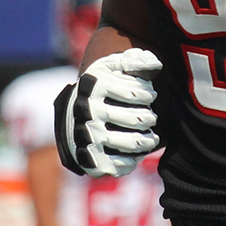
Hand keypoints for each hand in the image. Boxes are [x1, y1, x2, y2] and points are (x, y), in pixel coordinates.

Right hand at [53, 49, 162, 177]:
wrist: (69, 117)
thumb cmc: (96, 89)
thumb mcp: (107, 68)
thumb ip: (130, 61)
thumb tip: (155, 64)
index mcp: (94, 87)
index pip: (136, 93)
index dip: (148, 94)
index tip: (149, 95)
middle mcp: (88, 112)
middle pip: (136, 119)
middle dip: (150, 117)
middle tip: (150, 117)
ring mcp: (88, 137)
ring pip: (132, 143)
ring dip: (148, 140)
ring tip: (151, 137)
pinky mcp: (90, 160)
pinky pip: (121, 165)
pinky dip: (132, 160)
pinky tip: (135, 153)